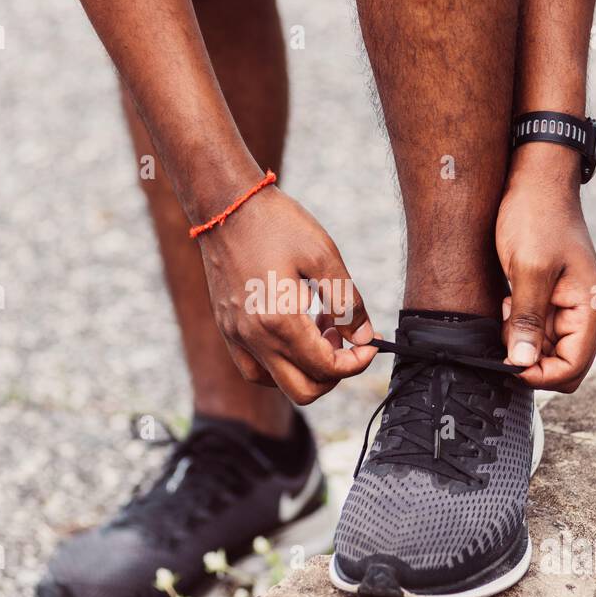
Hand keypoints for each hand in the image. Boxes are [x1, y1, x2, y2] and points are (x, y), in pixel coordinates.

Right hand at [197, 183, 377, 404]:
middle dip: (334, 374)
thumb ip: (347, 303)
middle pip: (303, 390)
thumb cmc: (276, 224)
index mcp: (279, 320)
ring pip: (277, 383)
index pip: (326, 368)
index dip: (357, 362)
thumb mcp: (323, 256)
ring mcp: (236, 336)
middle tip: (346, 341)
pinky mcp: (227, 329)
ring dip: (306, 368)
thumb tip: (364, 337)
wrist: (225, 206)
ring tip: (320, 329)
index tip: (370, 344)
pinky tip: (295, 333)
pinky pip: (255, 369)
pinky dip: (281, 364)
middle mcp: (253, 337)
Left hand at [495, 144, 595, 391]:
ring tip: (504, 311)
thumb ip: (526, 318)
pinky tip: (504, 304)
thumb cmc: (535, 216)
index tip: (506, 362)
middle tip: (502, 336)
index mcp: (590, 308)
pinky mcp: (550, 297)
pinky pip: (536, 330)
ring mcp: (568, 305)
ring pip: (546, 350)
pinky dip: (517, 327)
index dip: (538, 375)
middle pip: (562, 365)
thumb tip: (522, 364)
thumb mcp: (528, 268)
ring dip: (521, 342)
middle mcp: (585, 312)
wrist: (534, 178)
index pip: (572, 368)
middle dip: (530, 361)